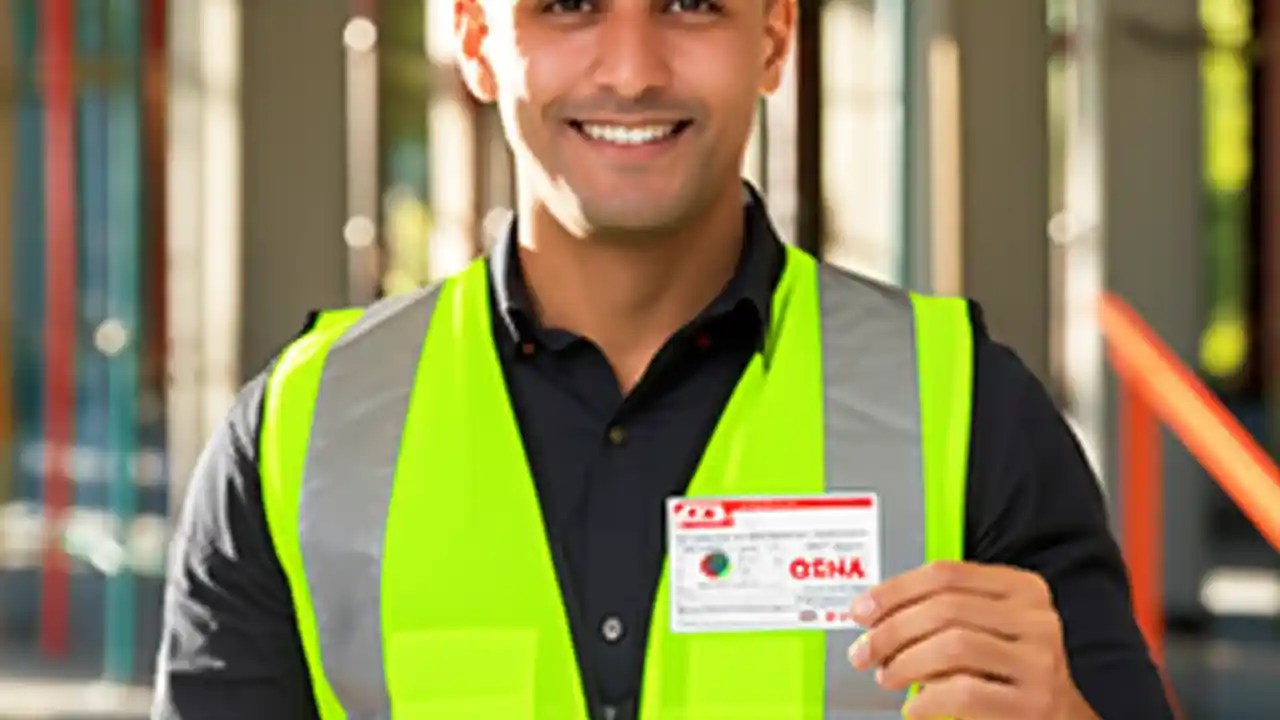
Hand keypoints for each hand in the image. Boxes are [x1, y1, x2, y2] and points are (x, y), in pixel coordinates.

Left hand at [846, 561, 1099, 719]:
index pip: (946, 574)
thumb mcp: (988, 630)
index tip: (862, 610)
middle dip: (891, 631)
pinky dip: (927, 700)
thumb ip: (944, 612)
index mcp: (1023, 589)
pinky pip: (964, 692)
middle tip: (863, 652)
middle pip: (945, 608)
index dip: (895, 590)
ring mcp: (1039, 662)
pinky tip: (915, 708)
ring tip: (888, 677)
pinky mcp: (1034, 703)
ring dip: (905, 663)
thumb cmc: (1010, 673)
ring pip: (953, 646)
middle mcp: (1037, 619)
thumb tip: (874, 612)